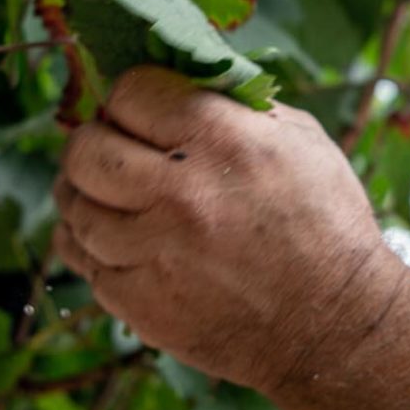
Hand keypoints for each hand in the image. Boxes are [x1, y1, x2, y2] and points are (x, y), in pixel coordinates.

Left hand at [52, 67, 409, 393]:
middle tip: (112, 151)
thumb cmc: (325, 226)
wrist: (335, 328)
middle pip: (85, 150)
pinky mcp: (141, 305)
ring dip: (85, 196)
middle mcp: (180, 195)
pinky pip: (84, 262)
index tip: (141, 113)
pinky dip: (93, 247)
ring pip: (74, 208)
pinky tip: (116, 241)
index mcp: (222, 142)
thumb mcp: (301, 141)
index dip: (132, 98)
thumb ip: (235, 105)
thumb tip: (178, 81)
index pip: (129, 92)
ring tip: (108, 196)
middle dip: (94, 143)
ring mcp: (155, 254)